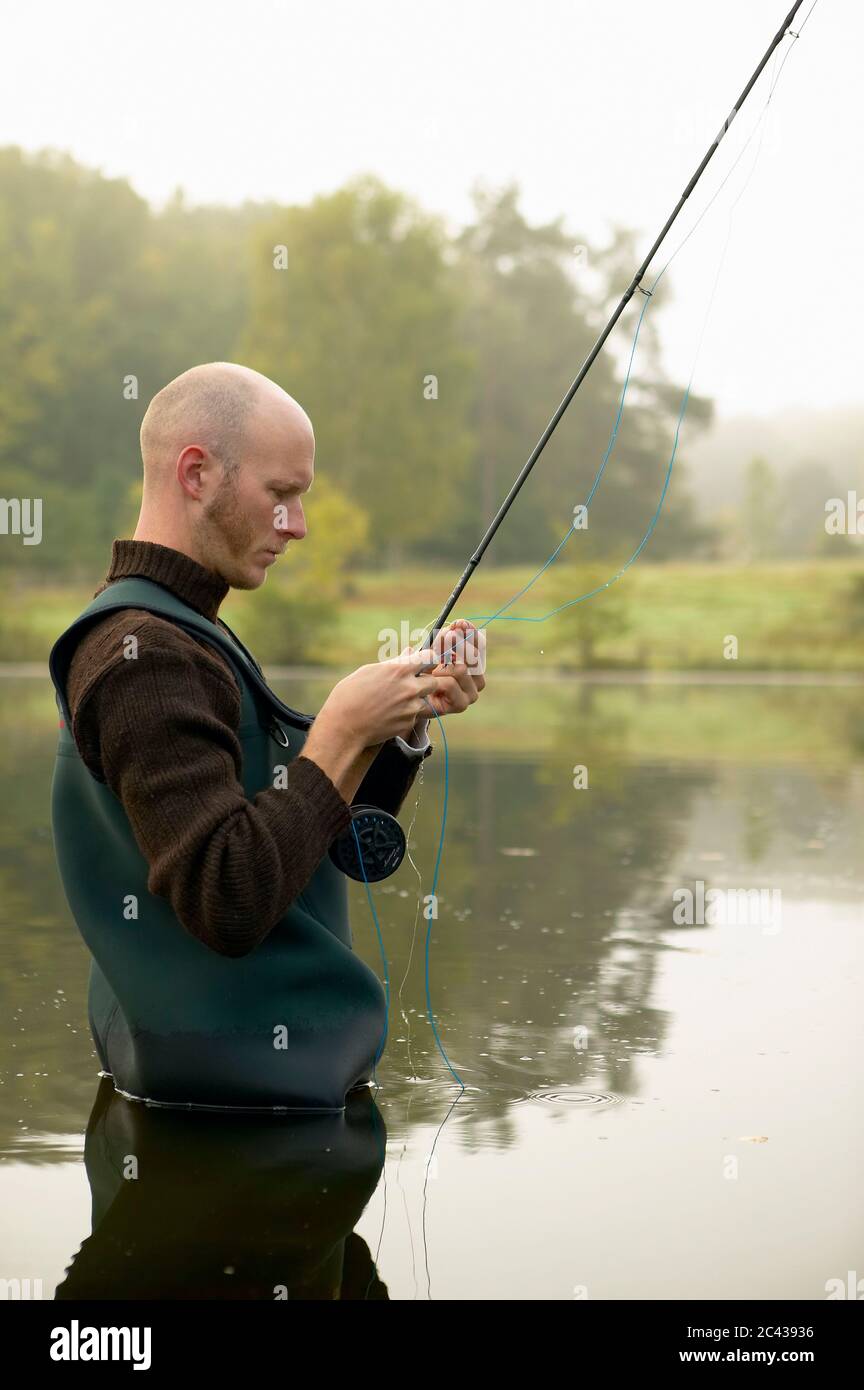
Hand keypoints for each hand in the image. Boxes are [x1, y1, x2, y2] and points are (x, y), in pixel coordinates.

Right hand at [317, 645, 471, 745]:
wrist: (344, 726)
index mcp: (399, 670)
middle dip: (425, 682)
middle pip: (433, 682)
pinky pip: (415, 715)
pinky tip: (389, 714)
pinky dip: (407, 714)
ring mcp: (411, 708)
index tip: (422, 663)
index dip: (427, 660)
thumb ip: (395, 662)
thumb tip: (410, 652)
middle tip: (410, 685)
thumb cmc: (350, 695)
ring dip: (416, 700)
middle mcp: (410, 688)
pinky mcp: (408, 723)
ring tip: (394, 702)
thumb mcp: (369, 671)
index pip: (429, 657)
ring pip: (425, 700)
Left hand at [409, 619, 486, 721]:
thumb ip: (443, 639)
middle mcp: (478, 679)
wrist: (414, 698)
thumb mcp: (432, 651)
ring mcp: (472, 693)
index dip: (470, 633)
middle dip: (455, 645)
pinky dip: (438, 679)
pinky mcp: (461, 704)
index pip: (480, 645)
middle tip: (443, 638)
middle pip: (474, 655)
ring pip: (462, 669)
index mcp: (475, 664)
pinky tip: (432, 680)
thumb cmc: (424, 671)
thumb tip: (455, 626)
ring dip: (443, 665)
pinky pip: (450, 683)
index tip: (459, 623)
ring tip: (432, 667)